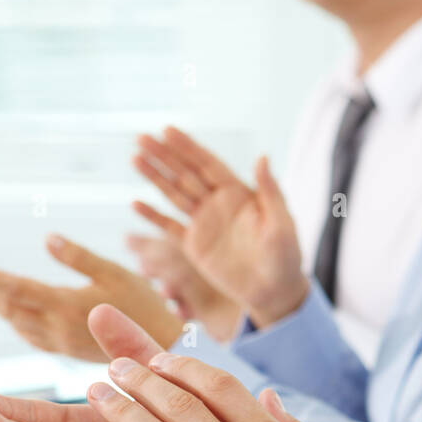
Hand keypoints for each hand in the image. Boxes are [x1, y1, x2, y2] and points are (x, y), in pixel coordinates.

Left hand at [0, 235, 183, 360]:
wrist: (162, 351)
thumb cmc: (145, 307)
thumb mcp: (115, 273)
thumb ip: (80, 258)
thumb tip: (48, 239)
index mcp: (66, 305)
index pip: (17, 289)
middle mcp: (58, 327)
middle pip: (11, 307)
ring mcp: (62, 342)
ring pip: (19, 323)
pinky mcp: (69, 350)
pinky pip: (32, 336)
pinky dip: (16, 322)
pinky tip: (13, 315)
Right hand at [133, 127, 308, 327]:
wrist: (275, 292)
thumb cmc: (286, 256)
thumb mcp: (282, 222)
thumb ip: (270, 191)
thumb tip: (262, 156)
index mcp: (238, 192)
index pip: (208, 163)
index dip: (188, 147)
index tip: (167, 130)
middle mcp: (217, 203)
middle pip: (185, 173)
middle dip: (164, 155)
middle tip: (141, 138)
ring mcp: (204, 224)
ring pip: (174, 194)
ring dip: (154, 177)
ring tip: (135, 158)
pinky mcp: (195, 246)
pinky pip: (170, 227)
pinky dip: (153, 217)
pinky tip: (135, 203)